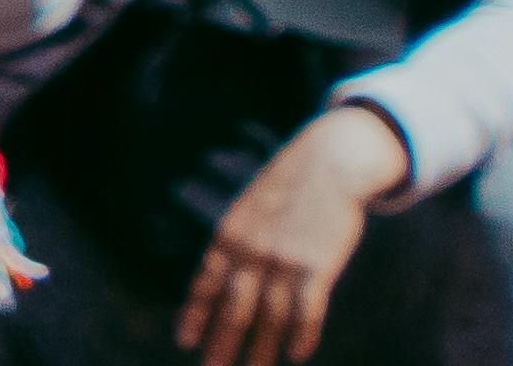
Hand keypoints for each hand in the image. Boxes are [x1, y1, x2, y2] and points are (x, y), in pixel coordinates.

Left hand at [178, 105, 402, 365]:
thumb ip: (237, 241)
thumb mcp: (247, 208)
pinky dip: (302, 334)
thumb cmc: (288, 187)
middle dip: (222, 344)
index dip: (194, 315)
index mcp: (228, 235)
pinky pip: (307, 308)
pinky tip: (296, 354)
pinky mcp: (317, 265)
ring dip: (261, 349)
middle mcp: (251, 250)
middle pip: (233, 307)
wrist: (327, 165)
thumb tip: (223, 275)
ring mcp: (283, 259)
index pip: (204, 283)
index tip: (185, 343)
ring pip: (269, 316)